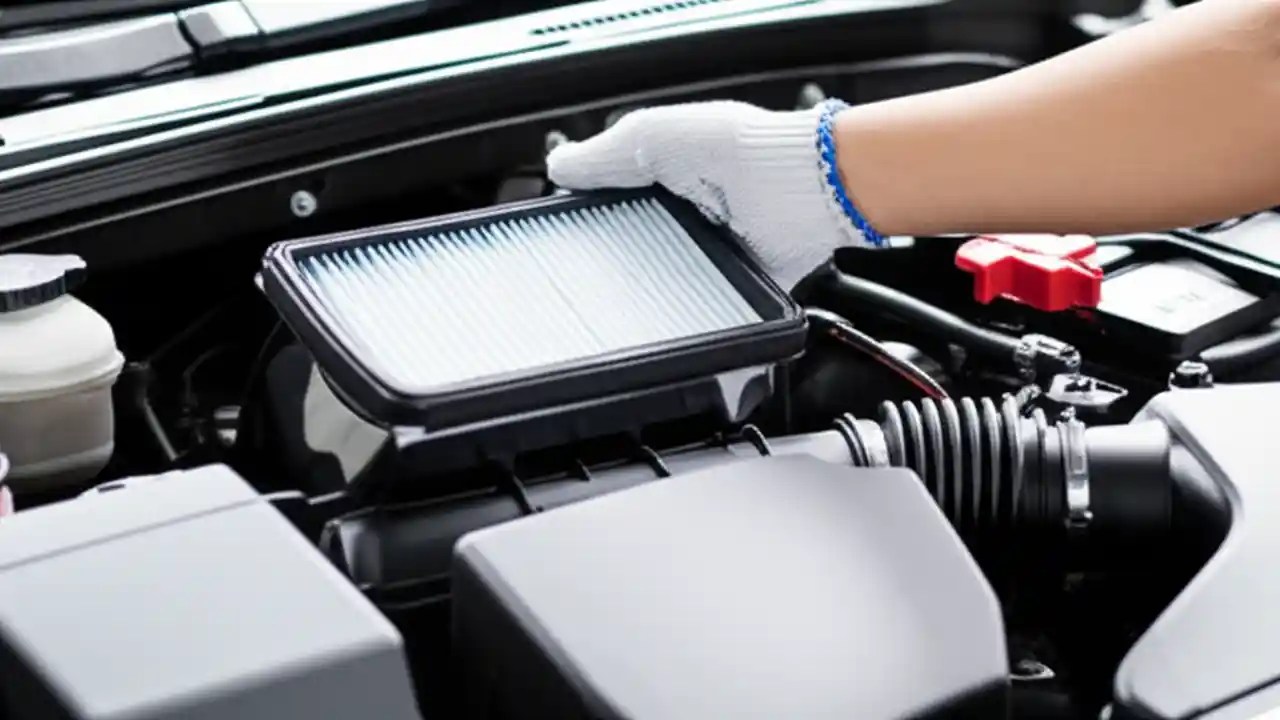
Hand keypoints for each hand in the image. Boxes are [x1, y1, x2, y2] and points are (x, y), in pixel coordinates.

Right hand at [546, 101, 873, 290]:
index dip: (592, 221)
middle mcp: (697, 214)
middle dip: (621, 267)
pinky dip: (693, 315)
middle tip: (595, 281)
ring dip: (655, 294)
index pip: (618, 204)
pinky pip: (710, 308)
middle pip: (641, 250)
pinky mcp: (747, 284)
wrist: (797, 189)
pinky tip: (672, 319)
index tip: (569, 238)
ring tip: (629, 306)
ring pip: (671, 283)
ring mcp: (722, 251)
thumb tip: (556, 166)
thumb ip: (601, 156)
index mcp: (671, 174)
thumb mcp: (649, 137)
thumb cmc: (732, 151)